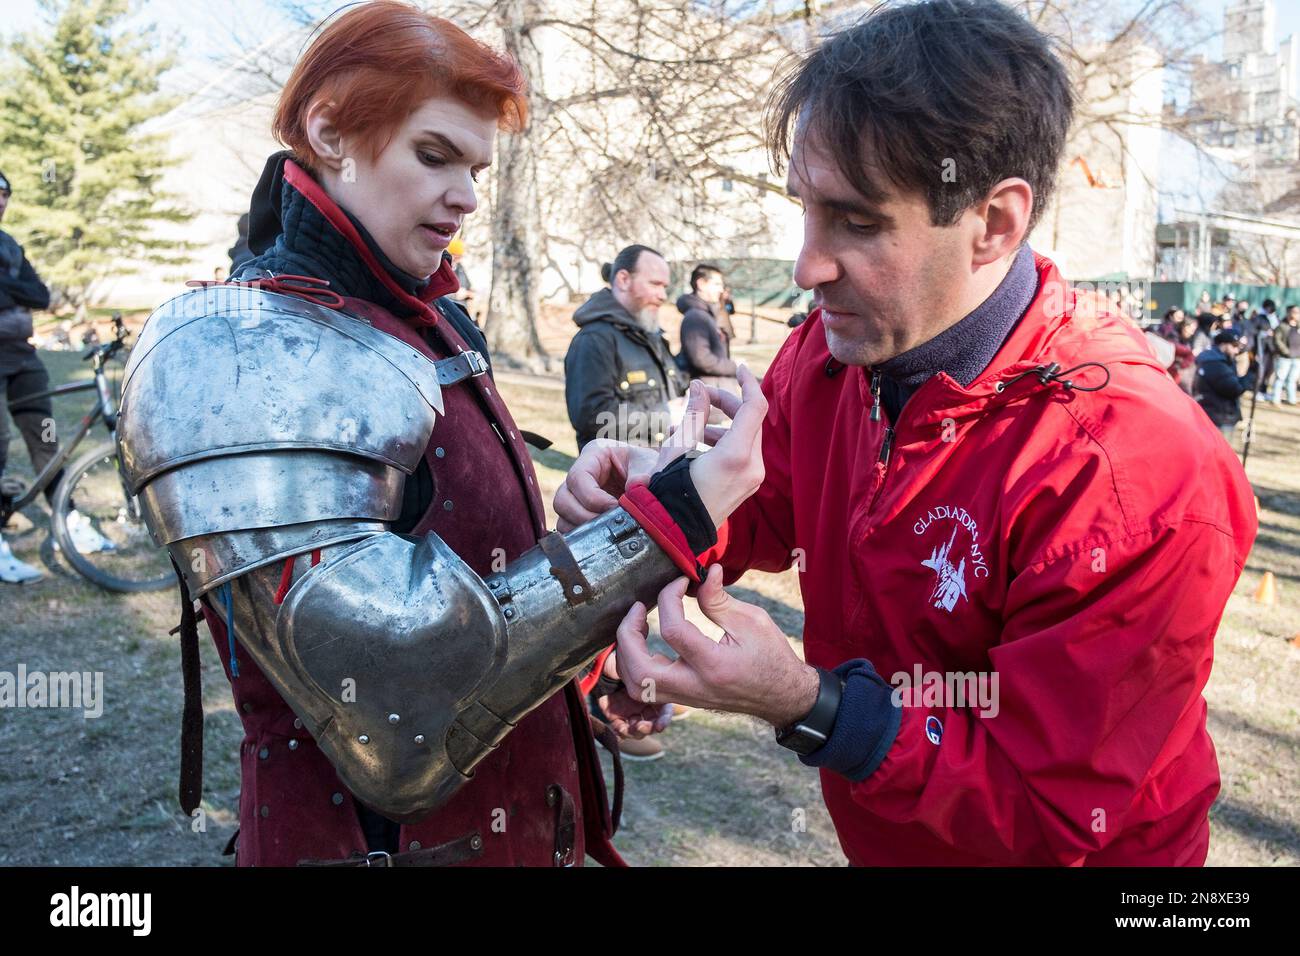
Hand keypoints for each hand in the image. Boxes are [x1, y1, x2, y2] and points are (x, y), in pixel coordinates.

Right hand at [553, 364, 766, 530]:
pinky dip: (724, 441)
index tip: (735, 367)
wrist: (673, 534)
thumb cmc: (668, 493)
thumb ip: (693, 414)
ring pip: (745, 436)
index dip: (747, 381)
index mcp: (736, 455)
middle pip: (750, 419)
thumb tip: (700, 387)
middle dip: (726, 403)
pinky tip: (697, 443)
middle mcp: (752, 467)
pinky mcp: (747, 487)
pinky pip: (742, 453)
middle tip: (700, 397)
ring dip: (722, 423)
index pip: (755, 406)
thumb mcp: (675, 448)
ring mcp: (752, 479)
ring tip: (688, 424)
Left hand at [594, 652, 672, 738]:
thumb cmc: (625, 662)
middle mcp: (646, 708)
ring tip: (630, 727)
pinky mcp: (618, 718)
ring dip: (635, 732)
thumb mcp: (640, 664)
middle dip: (648, 729)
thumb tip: (657, 656)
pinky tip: (619, 729)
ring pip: (637, 731)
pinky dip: (620, 732)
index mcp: (656, 696)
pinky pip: (621, 731)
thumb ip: (651, 666)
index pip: (664, 713)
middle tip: (642, 726)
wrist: (605, 666)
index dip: (664, 721)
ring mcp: (632, 714)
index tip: (660, 726)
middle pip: (652, 725)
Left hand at [614, 565, 819, 727]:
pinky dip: (636, 667)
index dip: (669, 598)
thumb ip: (720, 600)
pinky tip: (644, 645)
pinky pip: (646, 691)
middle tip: (638, 609)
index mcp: (713, 665)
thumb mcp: (752, 621)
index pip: (672, 631)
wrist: (783, 697)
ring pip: (637, 686)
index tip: (680, 582)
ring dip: (626, 654)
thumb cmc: (772, 657)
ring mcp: (687, 698)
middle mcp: (695, 686)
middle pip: (639, 670)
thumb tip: (705, 572)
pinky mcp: (684, 699)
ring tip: (636, 627)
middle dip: (628, 635)